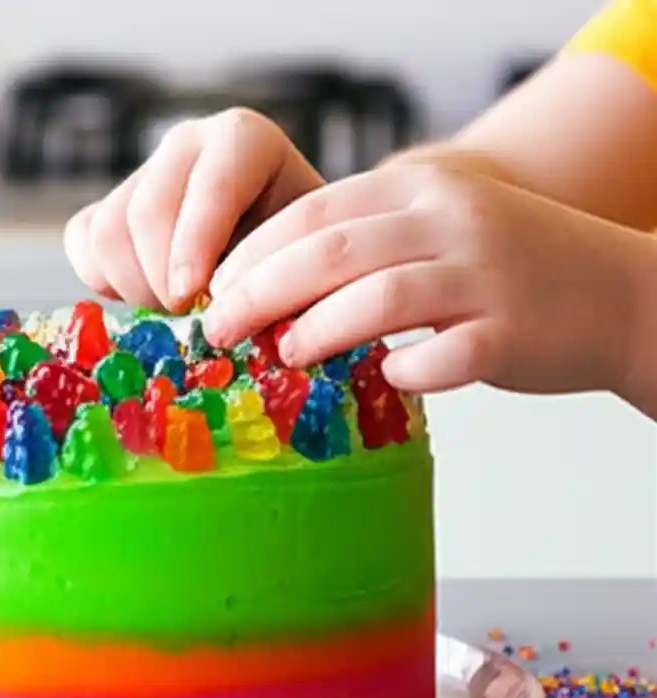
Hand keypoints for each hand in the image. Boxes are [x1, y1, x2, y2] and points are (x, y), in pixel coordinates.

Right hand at [63, 108, 323, 311]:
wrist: (281, 244)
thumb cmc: (299, 251)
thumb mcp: (303, 253)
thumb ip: (272, 271)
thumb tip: (231, 314)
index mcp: (244, 139)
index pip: (210, 184)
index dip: (195, 244)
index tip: (190, 297)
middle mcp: (187, 142)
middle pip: (148, 211)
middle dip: (162, 278)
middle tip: (188, 318)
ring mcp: (143, 171)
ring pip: (107, 231)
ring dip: (135, 286)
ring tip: (174, 310)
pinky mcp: (107, 203)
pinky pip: (82, 241)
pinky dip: (103, 278)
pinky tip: (145, 295)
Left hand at [202, 162, 656, 401]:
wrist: (620, 292)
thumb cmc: (504, 265)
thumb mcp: (433, 226)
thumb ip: (362, 242)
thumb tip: (261, 288)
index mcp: (419, 190)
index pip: (315, 210)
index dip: (254, 252)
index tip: (211, 289)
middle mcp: (450, 222)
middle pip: (332, 250)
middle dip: (260, 291)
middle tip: (219, 329)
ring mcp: (485, 274)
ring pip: (381, 296)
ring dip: (318, 329)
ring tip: (283, 353)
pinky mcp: (513, 331)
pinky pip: (447, 354)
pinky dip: (407, 369)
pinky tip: (385, 376)